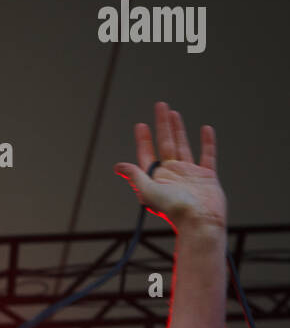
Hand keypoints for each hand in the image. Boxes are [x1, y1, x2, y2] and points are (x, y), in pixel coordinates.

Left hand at [114, 101, 225, 232]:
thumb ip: (136, 177)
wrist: (200, 222)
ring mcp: (190, 175)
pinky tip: (205, 130)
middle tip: (160, 106)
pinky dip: (207, 143)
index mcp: (157, 178)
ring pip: (183, 146)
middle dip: (162, 125)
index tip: (140, 125)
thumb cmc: (174, 210)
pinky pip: (208, 155)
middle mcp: (173, 174)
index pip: (148, 155)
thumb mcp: (149, 192)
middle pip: (166, 144)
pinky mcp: (207, 177)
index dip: (144, 140)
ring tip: (174, 113)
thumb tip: (118, 166)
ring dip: (179, 129)